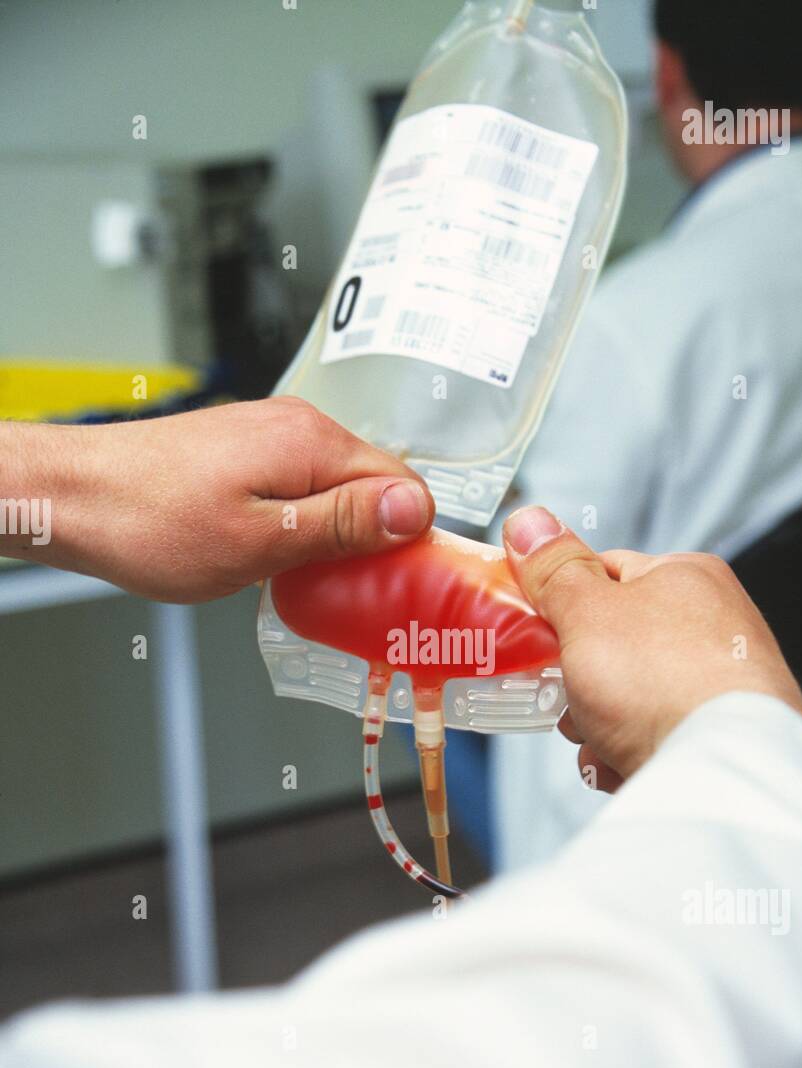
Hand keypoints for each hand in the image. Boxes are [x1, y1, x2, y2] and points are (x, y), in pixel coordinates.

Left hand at [1, 398, 434, 601]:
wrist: (73, 497)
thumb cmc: (150, 523)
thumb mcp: (261, 540)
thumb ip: (343, 522)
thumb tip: (415, 510)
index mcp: (312, 443)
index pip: (406, 487)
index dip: (409, 542)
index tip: (396, 586)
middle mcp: (299, 427)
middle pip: (376, 487)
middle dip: (375, 541)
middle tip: (351, 593)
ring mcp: (273, 435)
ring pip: (340, 490)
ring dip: (338, 536)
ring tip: (308, 578)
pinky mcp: (250, 451)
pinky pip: (305, 488)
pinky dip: (305, 524)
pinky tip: (280, 556)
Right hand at [502, 506, 801, 789]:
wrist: (723, 770)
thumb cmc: (663, 680)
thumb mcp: (588, 611)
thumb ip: (555, 570)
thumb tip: (529, 523)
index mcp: (685, 577)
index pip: (605, 572)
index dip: (561, 603)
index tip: (534, 632)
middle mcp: (712, 624)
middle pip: (611, 645)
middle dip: (579, 682)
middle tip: (573, 696)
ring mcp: (718, 685)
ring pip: (626, 701)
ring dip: (598, 727)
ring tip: (605, 738)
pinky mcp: (717, 736)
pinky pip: (651, 740)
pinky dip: (628, 755)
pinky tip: (626, 764)